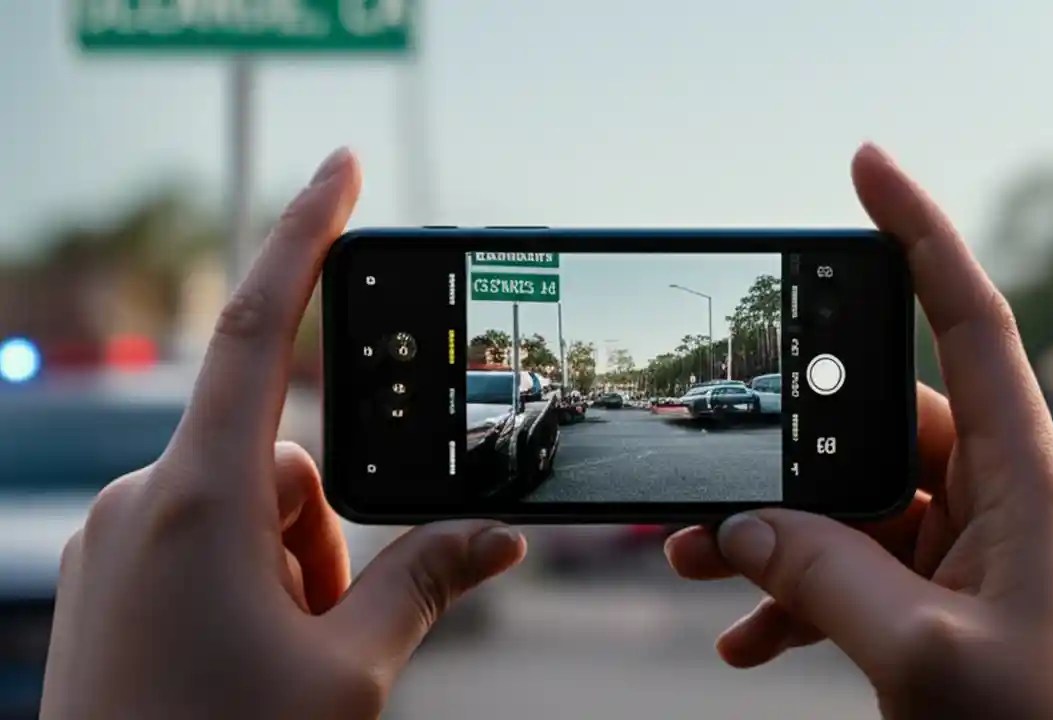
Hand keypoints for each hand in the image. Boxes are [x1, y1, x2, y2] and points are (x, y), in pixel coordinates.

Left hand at [41, 149, 525, 719]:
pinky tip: (243, 659)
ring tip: (284, 661)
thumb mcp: (347, 673)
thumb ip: (426, 583)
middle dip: (327, 533)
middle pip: (282, 462)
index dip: (304, 237)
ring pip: (246, 508)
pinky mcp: (109, 572)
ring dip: (291, 567)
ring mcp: (119, 537)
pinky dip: (245, 579)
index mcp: (200, 501)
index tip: (341, 169)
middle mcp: (145, 499)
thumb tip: (499, 536)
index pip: (263, 332)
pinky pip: (200, 538)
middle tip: (329, 630)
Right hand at [665, 144, 1052, 719]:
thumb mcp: (922, 655)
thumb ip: (823, 579)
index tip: (866, 169)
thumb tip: (743, 526)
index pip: (973, 325)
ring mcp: (965, 559)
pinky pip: (852, 573)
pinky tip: (742, 639)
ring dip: (771, 532)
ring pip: (850, 508)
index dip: (922, 235)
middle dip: (783, 448)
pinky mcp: (939, 607)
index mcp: (1025, 488)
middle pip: (877, 430)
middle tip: (704, 471)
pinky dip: (792, 597)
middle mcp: (996, 507)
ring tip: (693, 563)